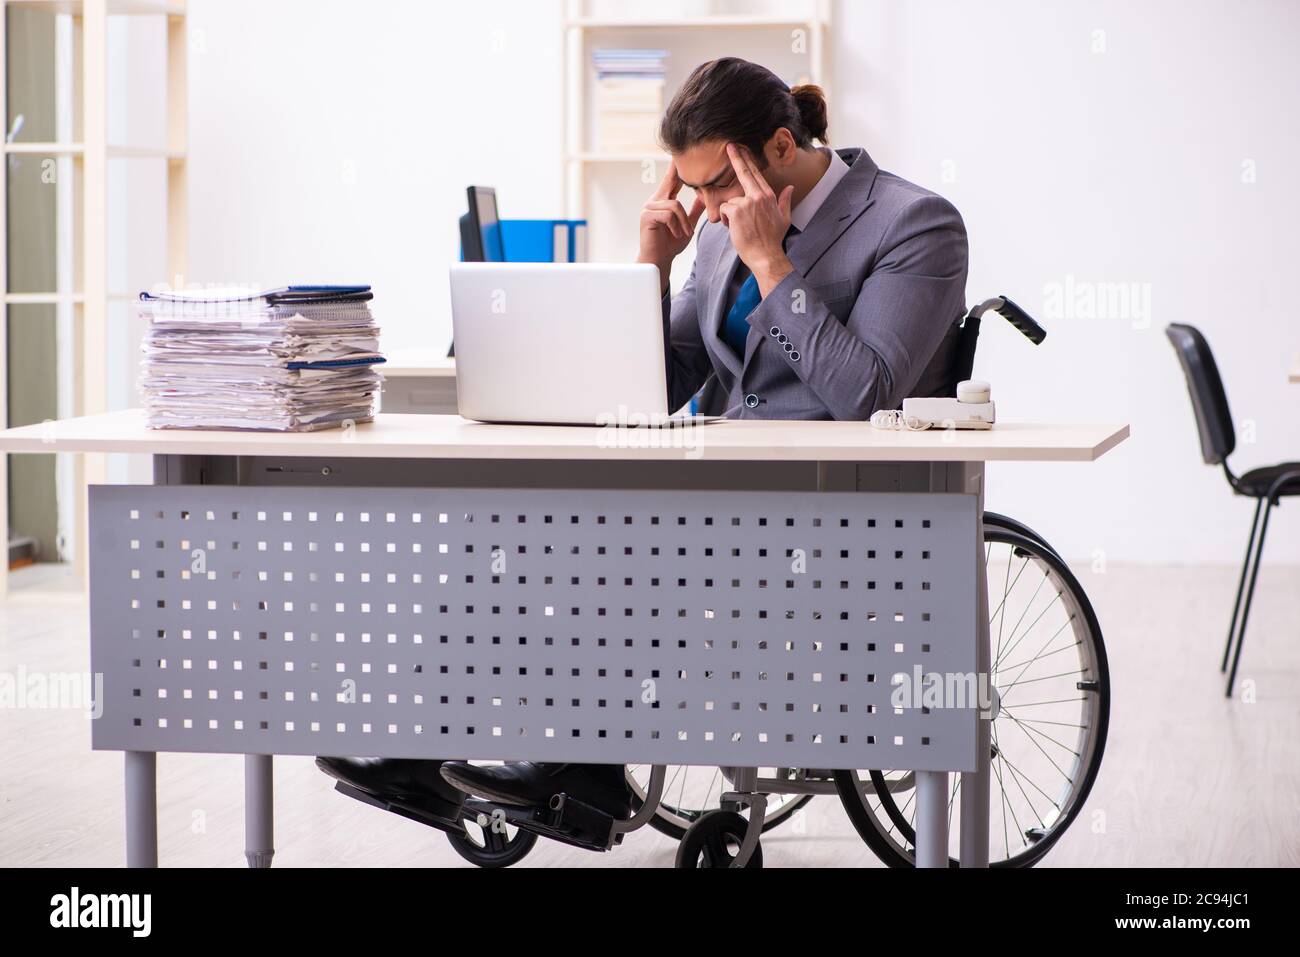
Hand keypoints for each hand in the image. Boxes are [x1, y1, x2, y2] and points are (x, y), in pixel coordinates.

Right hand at [637, 161, 705, 292]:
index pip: (672, 178)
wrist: (659, 261)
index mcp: (664, 199)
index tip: (680, 152)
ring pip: (674, 204)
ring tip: (685, 233)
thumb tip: (705, 196)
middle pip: (671, 182)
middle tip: (686, 166)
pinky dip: (676, 226)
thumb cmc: (670, 244)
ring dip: (684, 221)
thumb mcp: (686, 224)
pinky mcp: (647, 216)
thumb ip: (694, 209)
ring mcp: (649, 207)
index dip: (677, 165)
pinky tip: (677, 235)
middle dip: (681, 174)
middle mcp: (654, 200)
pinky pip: (668, 214)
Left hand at [719, 144, 795, 295]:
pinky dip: (725, 220)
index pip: (756, 174)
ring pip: (730, 200)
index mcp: (769, 196)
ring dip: (730, 214)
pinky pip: (724, 209)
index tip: (741, 149)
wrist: (766, 255)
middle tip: (729, 146)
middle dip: (736, 157)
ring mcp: (747, 202)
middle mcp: (758, 196)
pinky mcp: (737, 210)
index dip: (748, 160)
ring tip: (740, 227)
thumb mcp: (784, 218)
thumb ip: (785, 200)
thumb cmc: (773, 239)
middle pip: (744, 173)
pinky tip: (733, 228)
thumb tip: (791, 187)